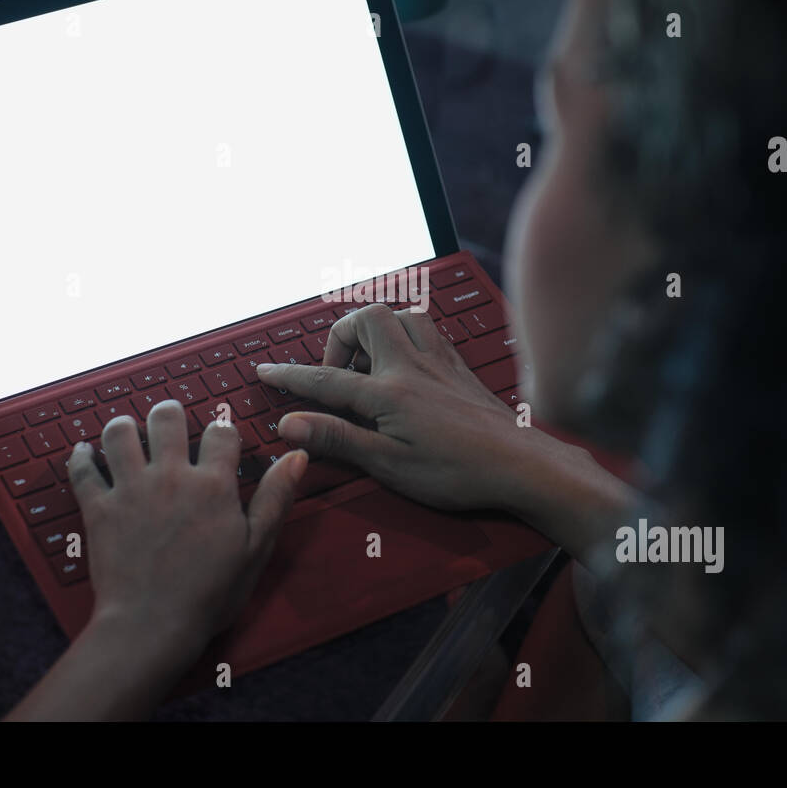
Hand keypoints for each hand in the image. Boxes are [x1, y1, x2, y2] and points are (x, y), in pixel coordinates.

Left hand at [69, 399, 305, 651]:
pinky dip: (80, 457)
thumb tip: (297, 456)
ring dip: (123, 426)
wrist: (152, 625)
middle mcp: (171, 477)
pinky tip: (84, 452)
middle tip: (169, 419)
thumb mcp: (256, 548)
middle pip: (166, 419)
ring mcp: (130, 490)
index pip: (221, 432)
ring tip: (128, 430)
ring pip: (119, 434)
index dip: (222, 430)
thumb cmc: (209, 594)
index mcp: (213, 485)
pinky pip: (83, 470)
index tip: (220, 438)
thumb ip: (275, 498)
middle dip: (169, 413)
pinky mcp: (99, 509)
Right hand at [255, 303, 593, 515]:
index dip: (290, 376)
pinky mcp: (459, 367)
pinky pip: (428, 330)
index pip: (326, 380)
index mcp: (389, 394)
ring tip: (368, 366)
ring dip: (377, 329)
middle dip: (340, 336)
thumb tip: (289, 425)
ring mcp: (439, 363)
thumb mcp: (389, 466)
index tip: (265, 372)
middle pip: (367, 319)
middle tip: (335, 373)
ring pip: (402, 315)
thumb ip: (337, 440)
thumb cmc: (458, 472)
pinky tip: (406, 363)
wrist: (521, 465)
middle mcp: (412, 367)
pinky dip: (407, 335)